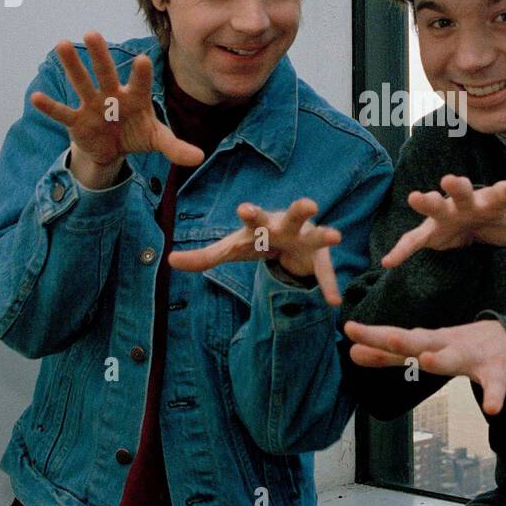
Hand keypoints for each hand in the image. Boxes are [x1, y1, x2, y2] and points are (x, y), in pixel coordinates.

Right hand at [30, 31, 204, 170]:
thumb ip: (176, 147)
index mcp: (136, 97)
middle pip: (106, 73)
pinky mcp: (78, 121)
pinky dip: (50, 107)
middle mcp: (112, 95)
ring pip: (82, 83)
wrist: (113, 147)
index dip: (141, 74)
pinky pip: (63, 113)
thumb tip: (199, 158)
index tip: (143, 59)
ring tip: (61, 44)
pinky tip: (35, 97)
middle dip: (100, 56)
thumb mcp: (157, 141)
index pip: (140, 83)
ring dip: (72, 67)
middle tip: (92, 33)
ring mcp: (93, 106)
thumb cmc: (137, 134)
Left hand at [168, 199, 344, 305]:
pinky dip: (329, 286)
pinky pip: (325, 273)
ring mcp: (306, 240)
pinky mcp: (319, 258)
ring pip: (317, 237)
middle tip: (309, 204)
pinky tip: (334, 302)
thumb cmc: (259, 240)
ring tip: (336, 235)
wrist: (292, 238)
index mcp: (262, 225)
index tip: (244, 209)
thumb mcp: (232, 249)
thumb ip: (205, 256)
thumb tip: (169, 261)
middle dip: (300, 211)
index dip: (250, 214)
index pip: (254, 218)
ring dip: (325, 235)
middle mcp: (286, 227)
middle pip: (292, 217)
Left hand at [343, 320, 505, 414]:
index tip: (349, 329)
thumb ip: (389, 355)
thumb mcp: (422, 348)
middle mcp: (447, 345)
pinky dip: (494, 395)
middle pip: (422, 343)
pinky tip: (491, 408)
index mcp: (427, 342)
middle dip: (404, 341)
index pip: (397, 338)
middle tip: (386, 337)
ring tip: (427, 361)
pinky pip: (495, 385)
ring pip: (456, 358)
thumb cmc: (458, 346)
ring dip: (442, 359)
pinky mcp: (497, 372)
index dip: (374, 335)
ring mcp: (473, 357)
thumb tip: (352, 353)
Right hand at [381, 174, 505, 266]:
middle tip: (452, 179)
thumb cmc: (499, 221)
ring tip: (416, 198)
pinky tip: (389, 263)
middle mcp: (466, 203)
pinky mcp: (430, 234)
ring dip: (426, 202)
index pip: (502, 194)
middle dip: (457, 186)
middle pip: (462, 192)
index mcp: (492, 201)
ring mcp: (445, 216)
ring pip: (434, 207)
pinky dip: (402, 251)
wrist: (470, 224)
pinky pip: (413, 243)